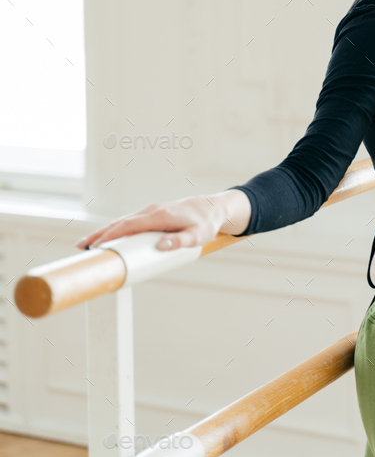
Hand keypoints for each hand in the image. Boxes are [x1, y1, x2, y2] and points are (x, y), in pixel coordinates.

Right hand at [74, 196, 223, 251]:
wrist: (211, 208)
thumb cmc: (204, 224)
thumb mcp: (197, 236)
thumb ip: (180, 242)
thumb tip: (160, 247)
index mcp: (159, 216)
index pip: (128, 226)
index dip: (110, 235)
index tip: (96, 246)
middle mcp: (151, 211)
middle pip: (119, 223)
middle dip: (99, 234)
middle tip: (81, 248)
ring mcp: (150, 211)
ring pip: (122, 221)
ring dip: (104, 232)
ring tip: (87, 244)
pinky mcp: (152, 214)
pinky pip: (129, 222)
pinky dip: (115, 229)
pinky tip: (108, 238)